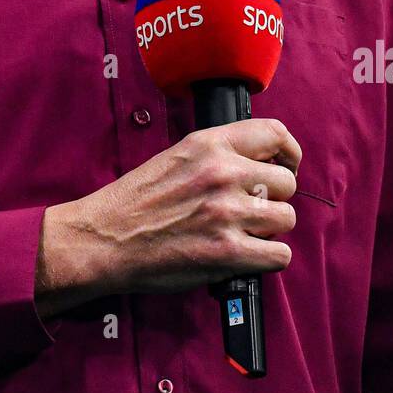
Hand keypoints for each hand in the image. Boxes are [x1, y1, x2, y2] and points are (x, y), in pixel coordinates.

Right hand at [36, 118, 300, 317]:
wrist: (104, 239)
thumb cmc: (136, 200)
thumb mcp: (176, 156)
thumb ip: (218, 154)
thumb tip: (259, 163)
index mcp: (209, 144)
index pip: (274, 133)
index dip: (288, 152)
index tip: (285, 165)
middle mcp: (223, 173)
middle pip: (286, 182)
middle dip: (273, 198)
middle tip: (252, 210)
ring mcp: (227, 213)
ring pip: (286, 218)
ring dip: (270, 230)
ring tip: (244, 234)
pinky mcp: (228, 253)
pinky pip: (280, 255)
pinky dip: (268, 259)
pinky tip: (247, 256)